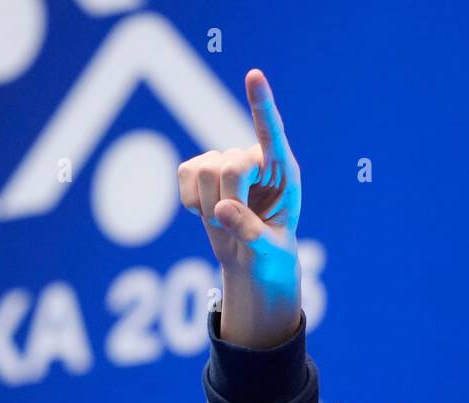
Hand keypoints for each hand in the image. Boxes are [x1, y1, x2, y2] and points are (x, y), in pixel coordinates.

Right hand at [177, 68, 301, 347]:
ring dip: (210, 205)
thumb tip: (223, 209)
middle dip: (229, 202)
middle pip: (230, 166)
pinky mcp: (201, 168)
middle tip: (238, 224)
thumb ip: (251, 232)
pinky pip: (185, 174)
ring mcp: (226, 159)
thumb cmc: (270, 254)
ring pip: (205, 170)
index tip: (254, 76)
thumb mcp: (269, 252)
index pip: (272, 133)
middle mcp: (256, 158)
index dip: (261, 105)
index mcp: (283, 171)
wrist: (251, 260)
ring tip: (226, 219)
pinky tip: (206, 210)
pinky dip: (190, 200)